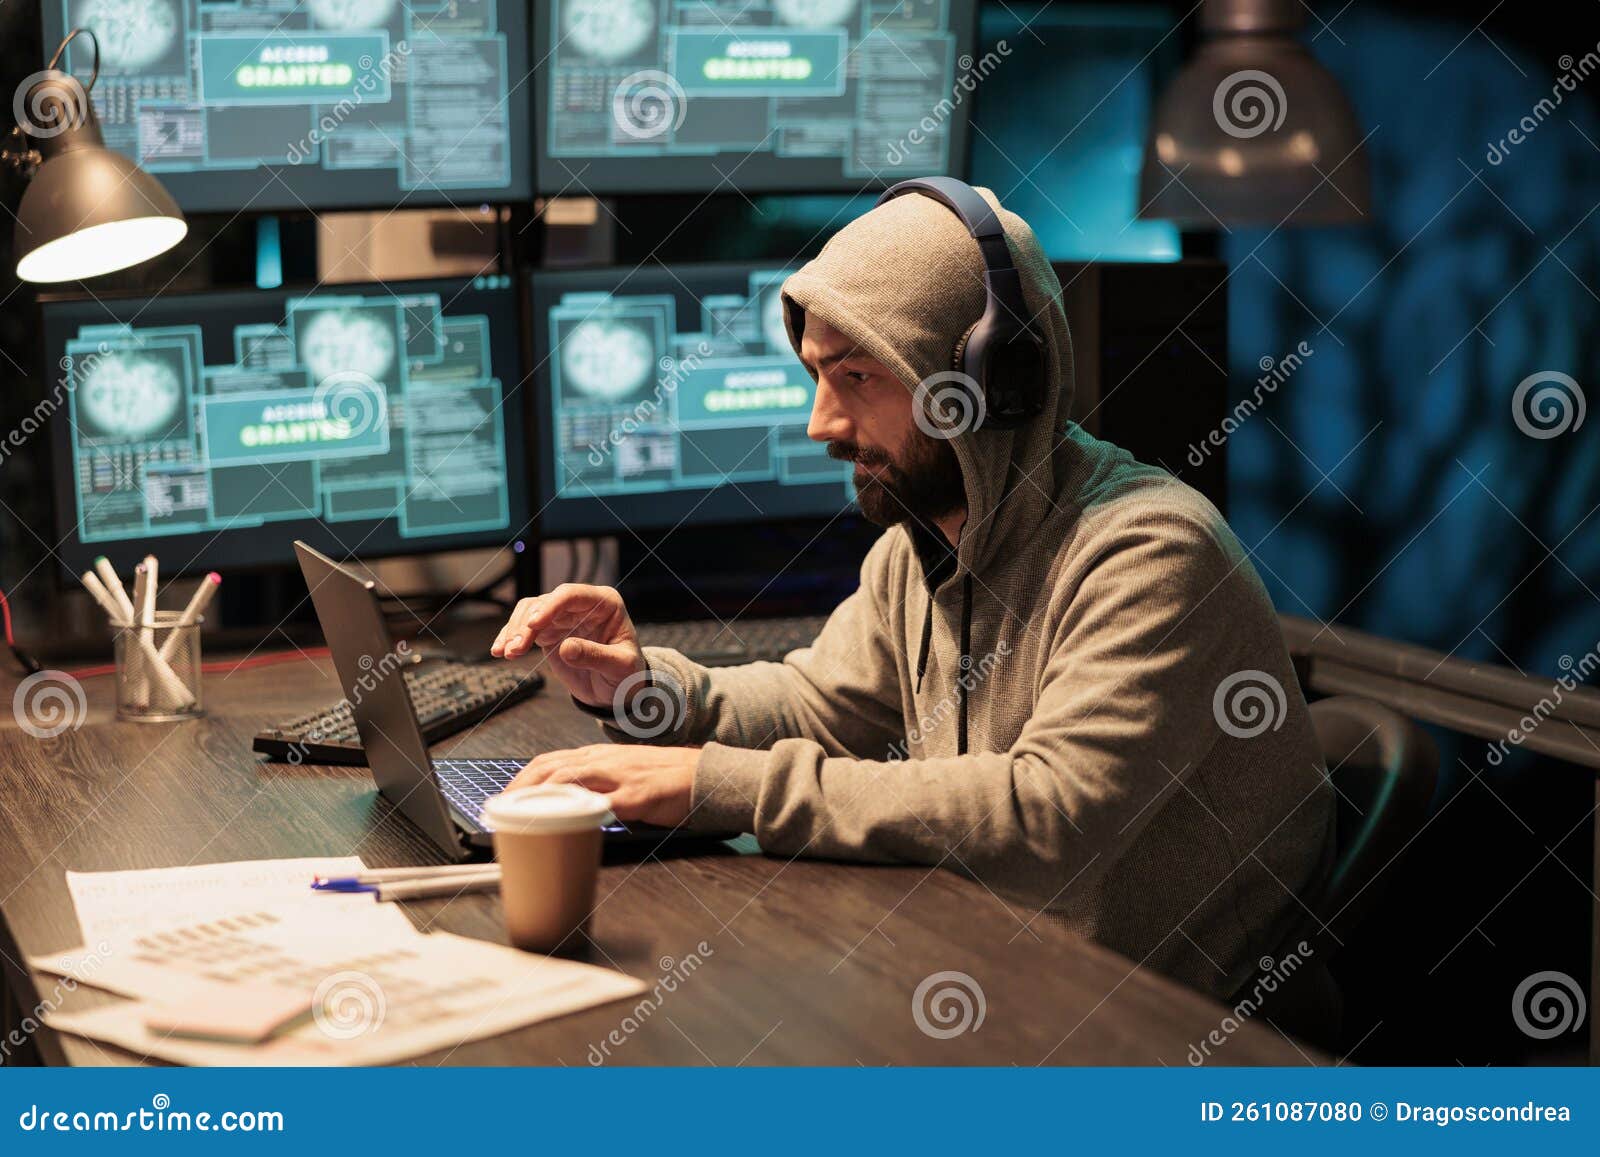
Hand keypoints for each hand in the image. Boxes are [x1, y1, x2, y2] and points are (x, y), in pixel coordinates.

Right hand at [491, 584, 643, 709]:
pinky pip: (524, 628)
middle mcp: (582, 604)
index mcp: (605, 603)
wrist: (617, 689)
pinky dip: (510, 638)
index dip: (550, 607)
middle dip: (526, 624)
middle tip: (514, 649)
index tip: (533, 625)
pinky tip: (499, 651)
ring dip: (514, 631)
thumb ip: (596, 656)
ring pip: (530, 612)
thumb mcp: (620, 667)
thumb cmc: (626, 674)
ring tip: (506, 653)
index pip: (572, 594)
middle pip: (545, 603)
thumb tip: (566, 648)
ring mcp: (563, 616)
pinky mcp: (549, 631)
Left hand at [508, 744, 698, 826]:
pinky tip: (565, 824)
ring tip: (520, 815)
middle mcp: (604, 761)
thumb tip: (564, 806)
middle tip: (502, 809)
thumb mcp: (622, 774)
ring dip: (540, 797)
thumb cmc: (664, 777)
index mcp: (599, 756)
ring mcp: (620, 776)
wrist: (704, 773)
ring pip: (570, 778)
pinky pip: (604, 803)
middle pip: (551, 768)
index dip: (521, 778)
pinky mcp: (638, 795)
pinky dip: (580, 812)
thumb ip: (595, 785)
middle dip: (520, 788)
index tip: (503, 797)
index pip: (549, 761)